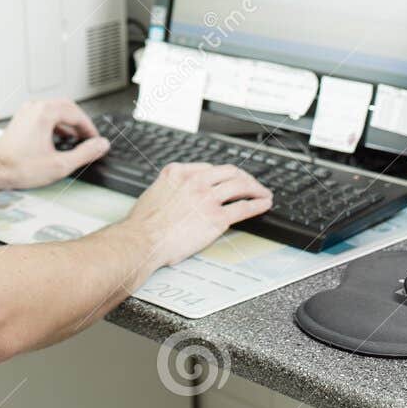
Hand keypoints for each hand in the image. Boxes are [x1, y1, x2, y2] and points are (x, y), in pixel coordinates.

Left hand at [0, 99, 108, 189]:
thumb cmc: (18, 167)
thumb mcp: (60, 164)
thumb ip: (85, 154)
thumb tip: (101, 145)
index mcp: (45, 113)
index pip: (77, 114)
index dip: (90, 128)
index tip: (96, 140)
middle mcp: (35, 107)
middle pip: (67, 107)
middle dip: (81, 123)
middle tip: (89, 138)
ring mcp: (27, 111)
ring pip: (56, 109)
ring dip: (69, 122)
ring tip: (77, 139)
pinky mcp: (22, 118)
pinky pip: (45, 114)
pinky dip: (57, 123)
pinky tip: (60, 139)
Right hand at [122, 163, 272, 270]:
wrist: (143, 239)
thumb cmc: (143, 224)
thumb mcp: (154, 192)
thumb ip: (169, 188)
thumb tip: (176, 195)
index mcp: (178, 173)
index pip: (209, 168)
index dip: (223, 174)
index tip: (229, 179)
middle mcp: (195, 181)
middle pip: (229, 172)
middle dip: (244, 177)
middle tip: (251, 183)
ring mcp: (207, 198)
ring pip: (240, 186)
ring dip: (255, 188)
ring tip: (263, 193)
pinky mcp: (216, 217)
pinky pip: (243, 207)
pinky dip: (257, 204)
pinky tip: (264, 204)